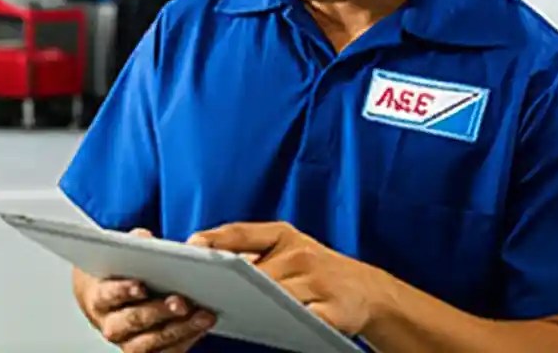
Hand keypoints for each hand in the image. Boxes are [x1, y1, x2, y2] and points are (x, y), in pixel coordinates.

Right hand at [75, 228, 215, 352]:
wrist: (114, 300)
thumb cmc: (120, 274)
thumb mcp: (121, 254)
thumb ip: (133, 243)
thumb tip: (144, 238)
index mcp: (99, 298)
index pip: (108, 295)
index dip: (123, 291)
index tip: (141, 286)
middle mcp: (111, 325)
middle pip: (133, 321)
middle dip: (158, 312)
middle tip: (181, 302)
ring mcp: (129, 342)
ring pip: (151, 343)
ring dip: (178, 329)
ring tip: (202, 315)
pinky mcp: (149, 352)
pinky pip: (167, 352)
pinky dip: (186, 339)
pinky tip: (202, 324)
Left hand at [188, 221, 384, 337]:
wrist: (368, 291)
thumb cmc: (314, 270)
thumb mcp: (286, 248)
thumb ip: (251, 252)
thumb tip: (204, 260)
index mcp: (284, 235)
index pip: (240, 233)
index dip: (214, 239)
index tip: (190, 246)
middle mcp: (300, 254)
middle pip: (253, 271)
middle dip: (225, 282)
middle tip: (195, 291)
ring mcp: (318, 283)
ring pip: (274, 296)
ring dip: (249, 305)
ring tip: (221, 309)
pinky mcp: (332, 312)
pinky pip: (301, 319)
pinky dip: (281, 323)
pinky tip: (261, 326)